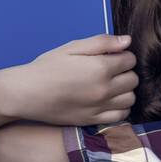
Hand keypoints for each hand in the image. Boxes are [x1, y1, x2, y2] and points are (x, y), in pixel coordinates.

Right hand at [0, 33, 137, 125]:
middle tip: (108, 70)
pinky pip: (120, 116)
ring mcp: (100, 107)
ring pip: (130, 98)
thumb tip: (127, 41)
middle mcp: (105, 89)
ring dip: (124, 91)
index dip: (121, 55)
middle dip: (124, 72)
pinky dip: (119, 107)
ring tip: (109, 86)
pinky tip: (107, 101)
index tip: (109, 56)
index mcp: (101, 67)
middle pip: (133, 79)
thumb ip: (101, 43)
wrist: (27, 93)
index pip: (130, 60)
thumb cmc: (47, 67)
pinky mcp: (94, 120)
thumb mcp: (72, 48)